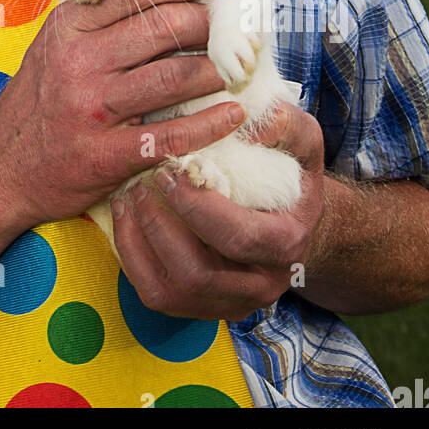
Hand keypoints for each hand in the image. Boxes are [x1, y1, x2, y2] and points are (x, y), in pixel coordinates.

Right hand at [0, 0, 245, 231]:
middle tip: (236, 26)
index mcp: (70, 28)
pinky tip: (232, 116)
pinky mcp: (104, 155)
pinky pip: (168, 137)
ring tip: (238, 69)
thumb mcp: (54, 45)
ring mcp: (92, 110)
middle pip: (160, 29)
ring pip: (171, 78)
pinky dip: (207, 125)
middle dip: (207, 23)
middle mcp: (80, 62)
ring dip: (214, 71)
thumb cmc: (38, 100)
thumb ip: (96, 18)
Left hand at [111, 99, 324, 319]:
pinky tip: (126, 221)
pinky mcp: (204, 308)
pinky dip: (133, 259)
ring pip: (171, 293)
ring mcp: (231, 303)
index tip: (171, 170)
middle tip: (141, 183)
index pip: (236, 237)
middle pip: (198, 274)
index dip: (196, 205)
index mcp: (286, 244)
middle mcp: (261, 284)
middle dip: (160, 225)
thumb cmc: (291, 174)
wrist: (293, 219)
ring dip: (140, 244)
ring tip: (127, 199)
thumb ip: (284, 124)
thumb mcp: (301, 142)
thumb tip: (249, 120)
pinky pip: (157, 297)